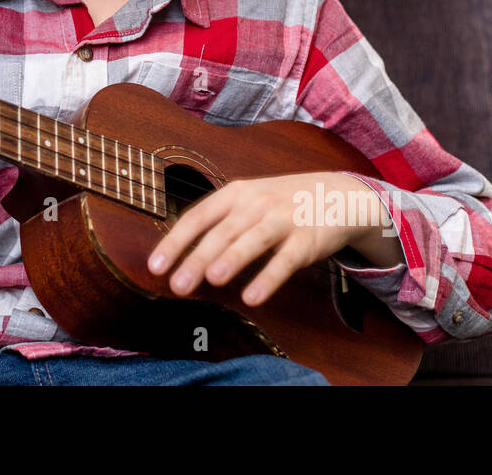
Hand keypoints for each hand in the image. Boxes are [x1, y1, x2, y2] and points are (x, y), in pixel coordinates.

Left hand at [145, 171, 390, 307]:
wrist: (336, 194)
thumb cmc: (280, 203)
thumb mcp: (247, 201)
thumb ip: (218, 224)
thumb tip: (179, 256)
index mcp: (234, 194)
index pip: (197, 217)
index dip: (175, 242)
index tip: (155, 267)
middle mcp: (256, 203)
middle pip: (221, 232)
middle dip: (197, 258)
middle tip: (176, 286)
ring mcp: (282, 219)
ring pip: (253, 240)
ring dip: (232, 259)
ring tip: (212, 280)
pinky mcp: (307, 240)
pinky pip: (285, 261)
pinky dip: (268, 278)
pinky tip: (252, 297)